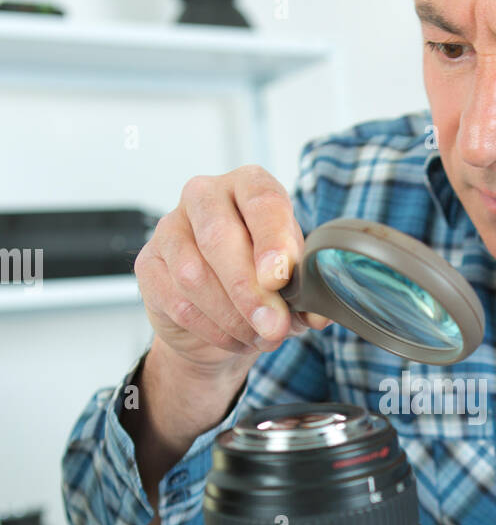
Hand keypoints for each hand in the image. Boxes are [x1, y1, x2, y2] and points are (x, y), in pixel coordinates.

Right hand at [134, 163, 330, 371]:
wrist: (221, 317)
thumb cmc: (262, 283)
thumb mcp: (295, 284)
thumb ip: (308, 294)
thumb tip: (319, 312)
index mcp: (249, 185)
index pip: (262, 200)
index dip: (272, 239)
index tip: (280, 277)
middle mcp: (205, 196)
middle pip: (219, 236)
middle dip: (249, 290)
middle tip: (274, 325)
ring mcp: (170, 228)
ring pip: (194, 274)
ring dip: (233, 316)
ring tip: (261, 337)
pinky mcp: (148, 264)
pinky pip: (177, 300)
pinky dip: (212, 328)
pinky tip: (235, 338)